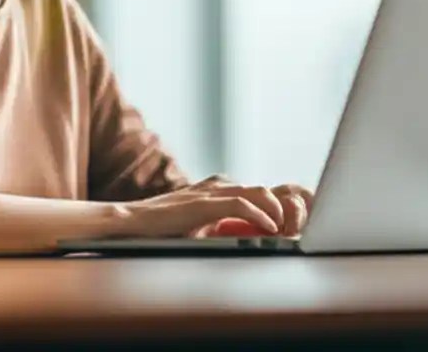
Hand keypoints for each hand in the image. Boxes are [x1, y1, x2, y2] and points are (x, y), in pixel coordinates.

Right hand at [112, 175, 312, 238]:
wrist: (130, 223)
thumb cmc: (162, 229)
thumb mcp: (199, 226)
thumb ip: (222, 226)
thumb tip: (249, 240)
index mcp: (219, 190)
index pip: (260, 192)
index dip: (281, 207)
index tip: (294, 226)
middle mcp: (218, 186)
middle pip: (266, 189)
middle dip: (286, 208)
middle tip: (297, 230)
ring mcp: (209, 193)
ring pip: (258, 192)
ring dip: (277, 211)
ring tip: (288, 230)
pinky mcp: (201, 204)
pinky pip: (239, 204)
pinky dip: (259, 215)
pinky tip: (269, 228)